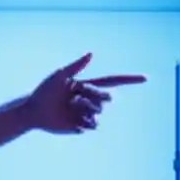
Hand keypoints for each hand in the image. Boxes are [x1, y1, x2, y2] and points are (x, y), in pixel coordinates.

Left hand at [23, 53, 146, 134]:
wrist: (34, 112)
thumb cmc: (44, 91)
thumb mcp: (59, 75)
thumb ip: (76, 65)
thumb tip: (92, 53)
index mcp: (88, 85)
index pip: (113, 81)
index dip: (130, 80)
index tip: (146, 78)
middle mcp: (91, 98)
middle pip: (107, 98)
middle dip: (95, 97)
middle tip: (75, 98)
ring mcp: (88, 113)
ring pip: (100, 113)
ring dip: (87, 110)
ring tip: (71, 108)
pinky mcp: (83, 126)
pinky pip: (94, 125)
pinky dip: (86, 122)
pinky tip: (73, 121)